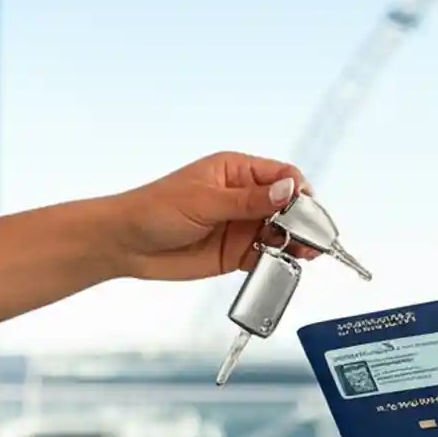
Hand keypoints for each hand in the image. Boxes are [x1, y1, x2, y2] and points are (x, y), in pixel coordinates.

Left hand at [105, 151, 317, 280]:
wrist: (125, 244)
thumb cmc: (156, 210)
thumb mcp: (205, 201)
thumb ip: (248, 200)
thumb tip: (288, 191)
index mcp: (237, 171)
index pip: (282, 176)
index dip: (298, 191)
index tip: (304, 209)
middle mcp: (244, 197)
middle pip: (288, 206)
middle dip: (303, 220)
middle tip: (312, 237)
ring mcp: (242, 226)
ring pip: (282, 232)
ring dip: (296, 242)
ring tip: (306, 254)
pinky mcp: (238, 253)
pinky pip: (268, 256)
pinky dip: (279, 261)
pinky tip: (285, 265)